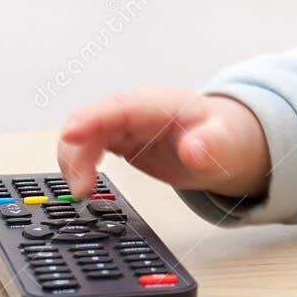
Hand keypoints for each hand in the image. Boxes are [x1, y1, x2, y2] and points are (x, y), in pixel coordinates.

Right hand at [56, 86, 269, 200]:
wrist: (226, 142)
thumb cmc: (225, 137)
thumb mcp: (226, 144)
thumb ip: (211, 145)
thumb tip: (194, 150)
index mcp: (160, 105)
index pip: (119, 107)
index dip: (91, 119)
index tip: (70, 135)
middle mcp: (137, 110)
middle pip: (91, 121)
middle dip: (76, 152)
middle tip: (81, 189)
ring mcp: (125, 123)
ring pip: (83, 134)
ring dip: (74, 161)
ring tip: (82, 191)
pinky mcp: (120, 138)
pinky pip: (88, 145)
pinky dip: (79, 164)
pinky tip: (84, 183)